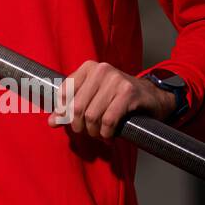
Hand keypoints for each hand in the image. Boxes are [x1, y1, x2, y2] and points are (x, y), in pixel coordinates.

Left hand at [51, 60, 175, 139]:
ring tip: (99, 135)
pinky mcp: (129, 94)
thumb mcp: (93, 97)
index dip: (62, 111)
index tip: (68, 122)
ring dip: (94, 132)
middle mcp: (101, 70)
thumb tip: (52, 122)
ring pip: (92, 115)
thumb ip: (71, 107)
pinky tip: (109, 137)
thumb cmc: (118, 97)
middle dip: (79, 125)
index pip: (64, 92)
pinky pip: (109, 120)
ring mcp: (116, 80)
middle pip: (77, 107)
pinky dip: (106, 133)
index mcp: (88, 68)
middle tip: (86, 132)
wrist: (152, 96)